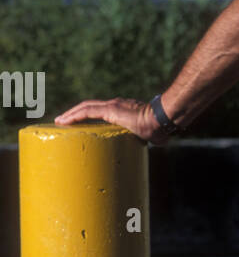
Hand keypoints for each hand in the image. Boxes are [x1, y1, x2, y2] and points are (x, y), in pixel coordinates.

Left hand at [54, 97, 170, 145]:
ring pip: (85, 107)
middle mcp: (116, 105)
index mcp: (123, 110)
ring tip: (59, 122)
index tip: (78, 122)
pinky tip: (64, 121)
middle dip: (75, 113)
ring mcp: (113, 106)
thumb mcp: (146, 136)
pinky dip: (74, 115)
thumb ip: (140, 140)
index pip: (100, 110)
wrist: (162, 121)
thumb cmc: (159, 130)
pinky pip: (87, 111)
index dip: (87, 114)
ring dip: (71, 114)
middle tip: (62, 121)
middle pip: (89, 107)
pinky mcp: (110, 110)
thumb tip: (142, 152)